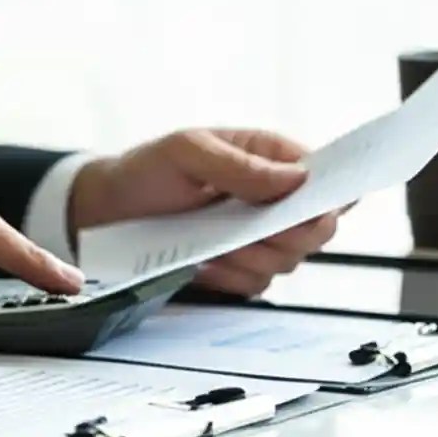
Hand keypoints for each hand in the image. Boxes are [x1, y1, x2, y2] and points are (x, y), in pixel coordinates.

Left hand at [70, 129, 342, 295]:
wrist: (106, 210)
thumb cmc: (147, 170)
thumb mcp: (186, 152)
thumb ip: (239, 165)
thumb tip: (297, 178)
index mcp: (271, 158)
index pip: (327, 178)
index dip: (330, 197)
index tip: (310, 212)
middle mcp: (273, 198)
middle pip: (318, 229)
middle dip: (287, 236)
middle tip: (246, 232)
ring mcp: (258, 235)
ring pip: (290, 261)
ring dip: (253, 258)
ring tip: (214, 244)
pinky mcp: (239, 267)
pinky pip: (257, 284)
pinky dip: (232, 278)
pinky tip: (204, 263)